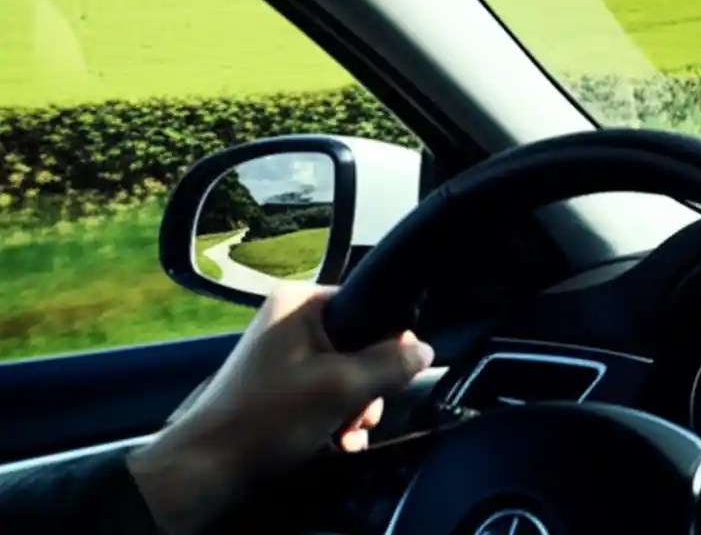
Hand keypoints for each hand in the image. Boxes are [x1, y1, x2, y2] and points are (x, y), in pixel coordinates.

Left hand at [127, 284, 433, 533]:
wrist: (208, 466)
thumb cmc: (270, 416)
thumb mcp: (342, 387)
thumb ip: (390, 365)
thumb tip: (425, 349)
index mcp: (300, 302)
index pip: (369, 308)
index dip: (389, 345)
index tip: (390, 380)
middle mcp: (290, 318)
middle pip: (361, 344)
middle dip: (370, 387)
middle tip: (362, 416)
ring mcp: (282, 350)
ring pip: (346, 371)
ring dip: (356, 407)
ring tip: (347, 434)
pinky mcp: (278, 381)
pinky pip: (325, 388)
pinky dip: (336, 414)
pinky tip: (337, 440)